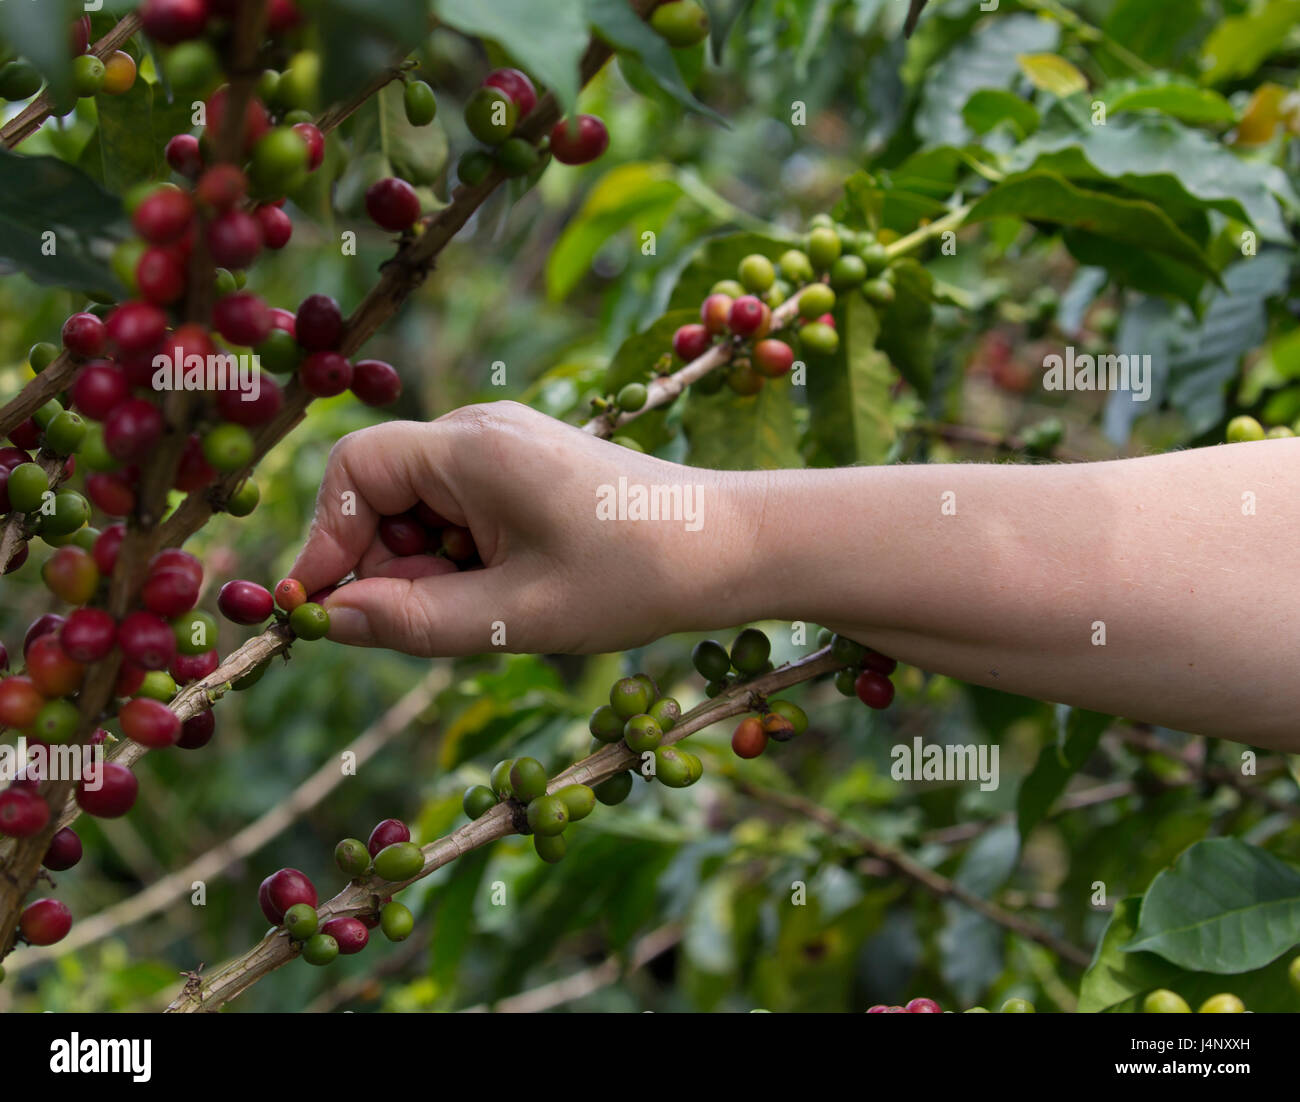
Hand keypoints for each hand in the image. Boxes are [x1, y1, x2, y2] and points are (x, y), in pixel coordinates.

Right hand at [288, 401, 757, 655]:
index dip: (329, 538)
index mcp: (473, 447)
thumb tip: (332, 619)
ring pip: (424, 507)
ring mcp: (507, 442)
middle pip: (386, 492)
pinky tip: (518, 585)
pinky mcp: (527, 463)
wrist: (731, 546)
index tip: (328, 608)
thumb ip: (414, 621)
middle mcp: (482, 428)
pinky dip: (467, 553)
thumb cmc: (635, 576)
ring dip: (435, 565)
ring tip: (501, 604)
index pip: (355, 470)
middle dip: (394, 563)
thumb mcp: (518, 614)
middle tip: (447, 619)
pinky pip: (463, 507)